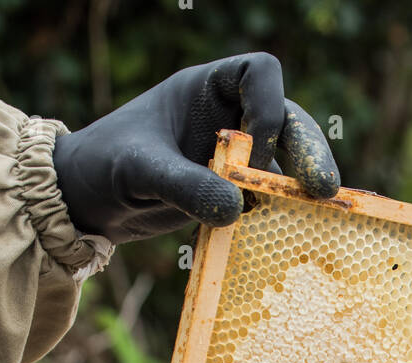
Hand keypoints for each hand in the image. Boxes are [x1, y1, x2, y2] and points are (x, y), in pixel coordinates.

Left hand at [52, 53, 340, 243]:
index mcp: (205, 90)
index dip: (268, 107)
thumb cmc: (105, 165)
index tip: (254, 151)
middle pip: (287, 122)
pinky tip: (292, 239)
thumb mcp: (140, 171)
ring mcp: (234, 160)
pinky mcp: (232, 196)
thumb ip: (185, 185)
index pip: (260, 74)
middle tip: (325, 192)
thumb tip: (237, 211)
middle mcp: (227, 118)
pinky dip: (283, 218)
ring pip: (285, 166)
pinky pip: (269, 203)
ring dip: (303, 189)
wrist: (87, 200)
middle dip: (308, 152)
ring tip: (322, 217)